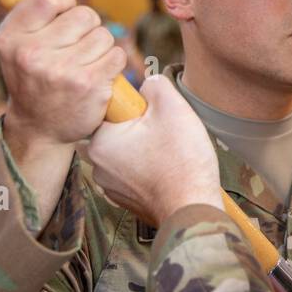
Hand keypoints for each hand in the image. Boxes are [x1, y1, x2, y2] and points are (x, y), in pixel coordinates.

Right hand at [0, 0, 125, 150]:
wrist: (39, 128)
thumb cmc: (32, 76)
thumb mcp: (23, 40)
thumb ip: (43, 3)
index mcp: (11, 37)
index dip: (66, 3)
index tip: (64, 17)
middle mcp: (32, 54)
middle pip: (85, 15)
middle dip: (87, 28)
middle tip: (74, 48)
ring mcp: (61, 71)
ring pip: (104, 35)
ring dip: (100, 47)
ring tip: (84, 63)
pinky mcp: (89, 85)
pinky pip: (116, 55)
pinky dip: (112, 63)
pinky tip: (97, 75)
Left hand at [88, 75, 221, 226]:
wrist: (193, 208)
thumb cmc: (182, 161)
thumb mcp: (173, 108)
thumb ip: (155, 85)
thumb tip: (149, 83)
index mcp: (101, 141)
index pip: (109, 109)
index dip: (135, 107)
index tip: (154, 115)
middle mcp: (98, 165)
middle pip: (115, 131)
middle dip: (137, 128)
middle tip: (164, 133)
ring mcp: (110, 186)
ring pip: (123, 153)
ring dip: (141, 149)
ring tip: (168, 153)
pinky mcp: (124, 199)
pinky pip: (130, 174)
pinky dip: (146, 170)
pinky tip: (167, 170)